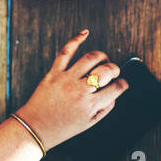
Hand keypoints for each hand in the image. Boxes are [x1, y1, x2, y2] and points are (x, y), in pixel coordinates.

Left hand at [15, 31, 127, 150]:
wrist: (36, 127)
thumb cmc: (62, 127)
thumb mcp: (88, 124)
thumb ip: (104, 109)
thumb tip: (114, 93)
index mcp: (90, 105)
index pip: (115, 88)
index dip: (123, 84)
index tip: (122, 82)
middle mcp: (80, 90)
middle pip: (106, 70)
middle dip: (115, 69)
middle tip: (114, 71)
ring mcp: (67, 79)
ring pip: (90, 58)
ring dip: (101, 56)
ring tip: (103, 60)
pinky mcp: (54, 71)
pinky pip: (66, 51)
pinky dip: (76, 39)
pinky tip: (84, 33)